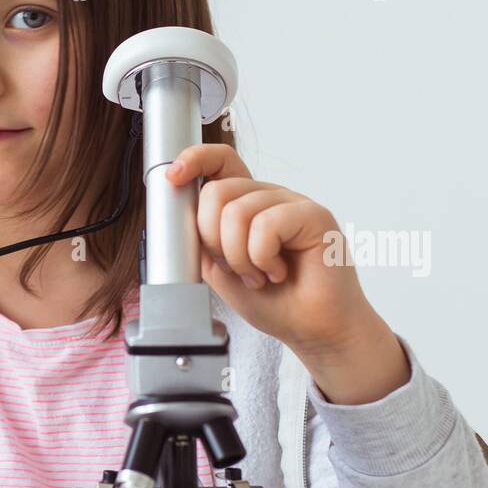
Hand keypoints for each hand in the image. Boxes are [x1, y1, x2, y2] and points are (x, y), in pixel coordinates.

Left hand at [166, 143, 381, 360]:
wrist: (311, 328)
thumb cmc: (275, 301)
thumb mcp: (220, 271)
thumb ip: (202, 242)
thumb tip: (182, 220)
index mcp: (247, 205)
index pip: (220, 162)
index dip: (195, 160)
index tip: (174, 176)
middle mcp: (269, 197)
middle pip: (217, 191)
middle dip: (213, 240)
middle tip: (236, 268)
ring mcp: (292, 203)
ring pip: (237, 211)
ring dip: (240, 257)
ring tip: (260, 275)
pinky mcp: (314, 215)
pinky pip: (266, 224)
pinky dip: (262, 257)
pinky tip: (278, 272)